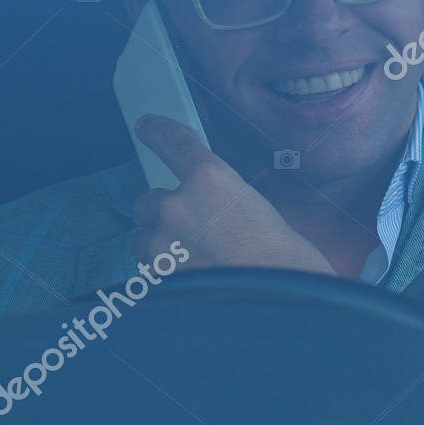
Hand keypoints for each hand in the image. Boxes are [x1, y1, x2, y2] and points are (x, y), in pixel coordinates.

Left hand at [132, 115, 334, 274]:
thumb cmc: (281, 258)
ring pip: (142, 239)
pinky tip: (195, 282)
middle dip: (164, 215)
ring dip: (159, 247)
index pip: (173, 142)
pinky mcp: (156, 277)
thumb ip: (218, 200)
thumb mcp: (256, 207)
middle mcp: (178, 204)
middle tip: (192, 231)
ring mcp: (162, 243)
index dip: (157, 131)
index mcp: (210, 177)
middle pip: (148, 201)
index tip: (146, 126)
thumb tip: (199, 209)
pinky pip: (149, 271)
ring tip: (197, 262)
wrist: (280, 299)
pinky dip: (165, 275)